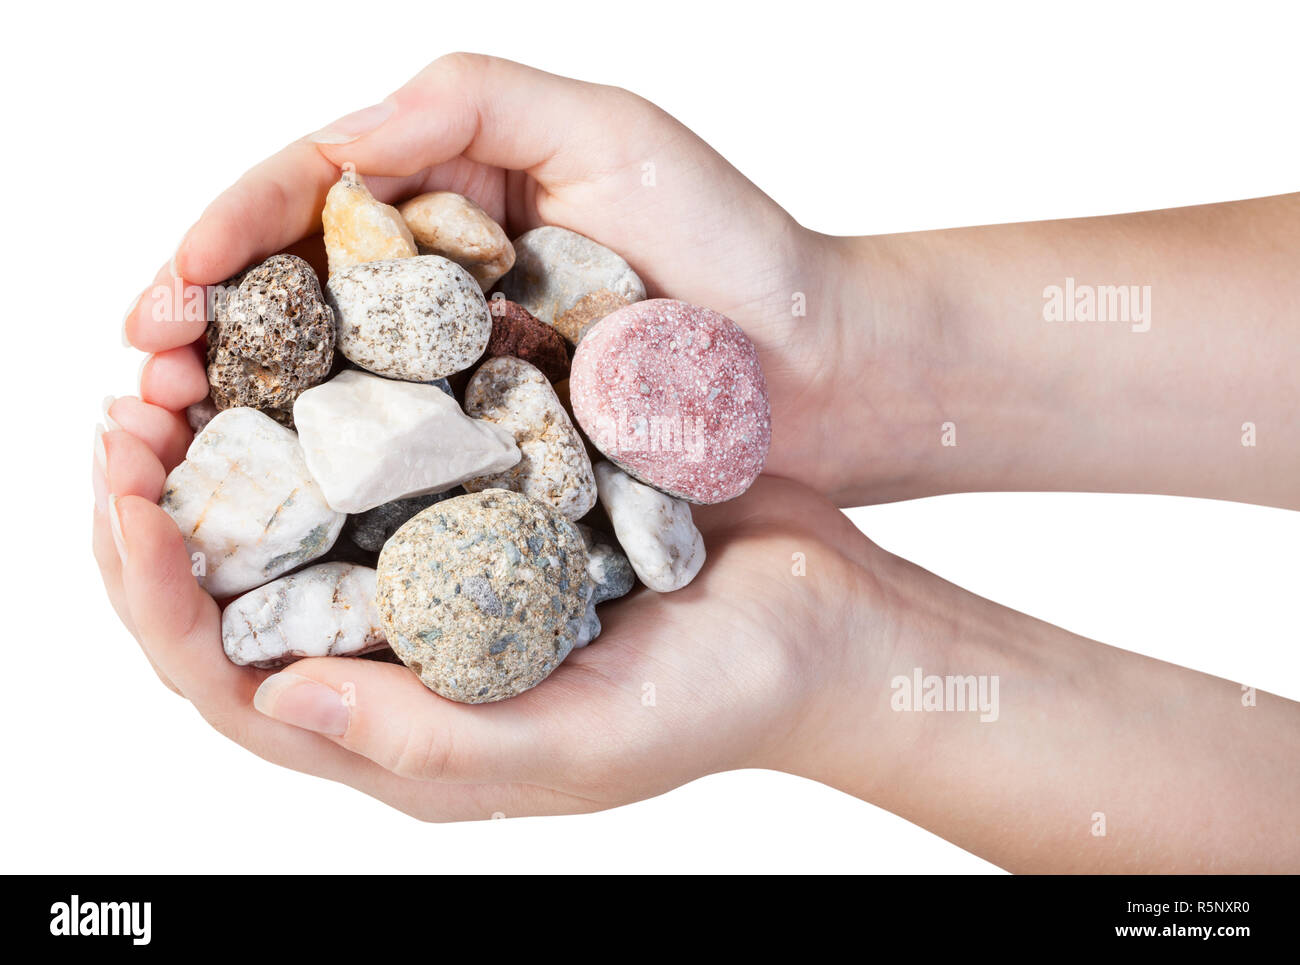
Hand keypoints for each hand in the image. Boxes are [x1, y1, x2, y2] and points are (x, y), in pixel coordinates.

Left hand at [94, 413, 877, 818]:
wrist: (824, 614)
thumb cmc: (724, 697)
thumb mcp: (586, 745)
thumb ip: (437, 743)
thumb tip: (275, 697)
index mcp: (403, 728)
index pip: (227, 680)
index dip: (155, 592)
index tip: (129, 493)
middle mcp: (404, 649)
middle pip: (231, 588)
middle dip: (159, 500)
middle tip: (132, 399)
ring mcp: (442, 568)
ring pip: (293, 509)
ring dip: (225, 436)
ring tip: (187, 355)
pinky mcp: (487, 499)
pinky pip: (382, 451)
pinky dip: (329, 396)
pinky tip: (308, 335)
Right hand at [121, 52, 847, 489]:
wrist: (812, 368)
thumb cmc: (730, 244)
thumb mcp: (606, 130)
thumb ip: (465, 104)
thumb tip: (335, 144)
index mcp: (450, 189)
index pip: (306, 194)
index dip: (225, 235)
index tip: (173, 290)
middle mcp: (440, 277)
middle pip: (288, 290)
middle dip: (202, 326)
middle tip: (144, 376)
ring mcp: (461, 363)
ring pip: (321, 375)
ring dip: (237, 403)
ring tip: (171, 432)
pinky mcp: (490, 441)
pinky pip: (386, 447)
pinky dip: (319, 463)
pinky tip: (266, 488)